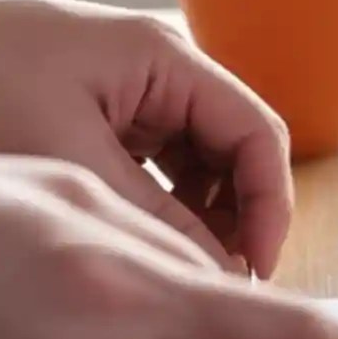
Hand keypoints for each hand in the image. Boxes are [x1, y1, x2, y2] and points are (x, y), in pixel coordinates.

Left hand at [0, 0, 292, 278]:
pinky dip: (164, 208)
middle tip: (221, 280)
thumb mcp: (67, 157)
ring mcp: (134, 93)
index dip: (270, 204)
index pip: (257, 132)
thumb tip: (217, 273)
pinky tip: (145, 244)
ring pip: (202, 164)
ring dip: (203, 217)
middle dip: (238, 216)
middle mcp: (162, 71)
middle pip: (237, 150)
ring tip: (182, 269)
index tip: (257, 268)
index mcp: (165, 58)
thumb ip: (153, 216)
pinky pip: (161, 167)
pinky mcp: (104, 116)